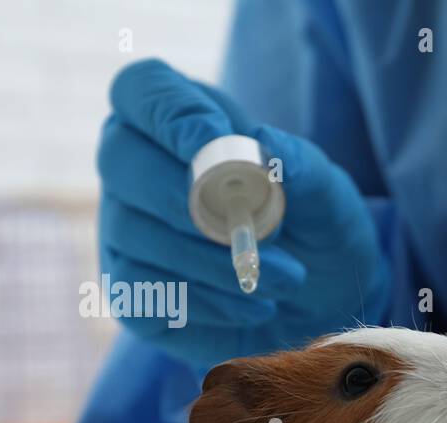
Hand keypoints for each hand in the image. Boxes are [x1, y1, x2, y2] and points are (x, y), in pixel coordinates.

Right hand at [96, 59, 389, 367]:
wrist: (323, 300)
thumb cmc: (314, 228)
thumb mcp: (326, 193)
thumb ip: (300, 164)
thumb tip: (262, 146)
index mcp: (176, 122)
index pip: (141, 90)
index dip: (167, 110)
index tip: (211, 139)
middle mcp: (135, 171)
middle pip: (120, 160)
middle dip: (187, 198)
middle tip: (255, 229)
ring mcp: (125, 234)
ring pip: (135, 235)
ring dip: (216, 263)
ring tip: (286, 278)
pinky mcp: (133, 296)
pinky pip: (143, 297)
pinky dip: (207, 304)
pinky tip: (256, 308)